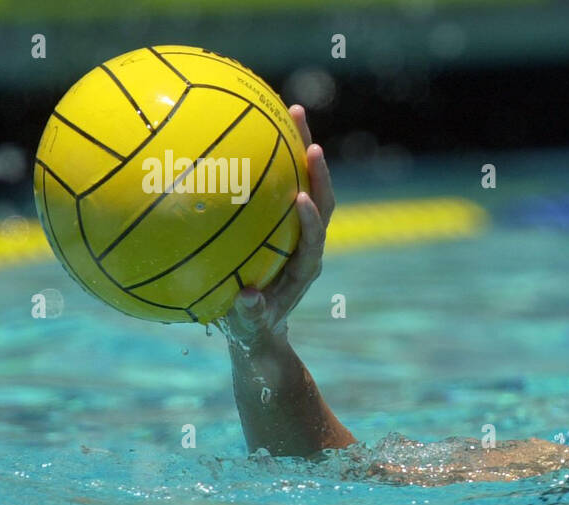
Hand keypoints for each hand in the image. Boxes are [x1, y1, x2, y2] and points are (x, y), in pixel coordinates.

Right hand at [224, 104, 334, 351]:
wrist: (263, 330)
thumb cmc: (254, 328)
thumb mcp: (250, 326)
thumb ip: (250, 315)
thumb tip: (246, 299)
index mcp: (304, 266)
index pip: (314, 239)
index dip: (311, 220)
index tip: (301, 199)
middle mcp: (309, 244)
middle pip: (322, 200)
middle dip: (318, 170)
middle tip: (310, 139)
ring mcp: (300, 229)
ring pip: (307, 184)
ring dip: (301, 149)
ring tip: (291, 110)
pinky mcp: (286, 221)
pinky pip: (284, 182)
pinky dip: (276, 157)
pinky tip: (257, 125)